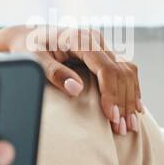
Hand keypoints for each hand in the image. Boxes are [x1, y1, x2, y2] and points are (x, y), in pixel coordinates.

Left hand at [0, 24, 142, 134]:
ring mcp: (101, 45)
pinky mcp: (103, 53)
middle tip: (122, 128)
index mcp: (80, 39)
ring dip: (130, 98)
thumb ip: (54, 73)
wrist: (28, 35)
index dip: (111, 94)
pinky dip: (130, 90)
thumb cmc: (29, 48)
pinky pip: (124, 70)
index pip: (105, 68)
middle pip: (120, 72)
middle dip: (123, 101)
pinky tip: (134, 109)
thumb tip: (76, 89)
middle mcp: (95, 39)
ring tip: (131, 124)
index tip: (111, 116)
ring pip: (127, 71)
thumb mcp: (34, 60)